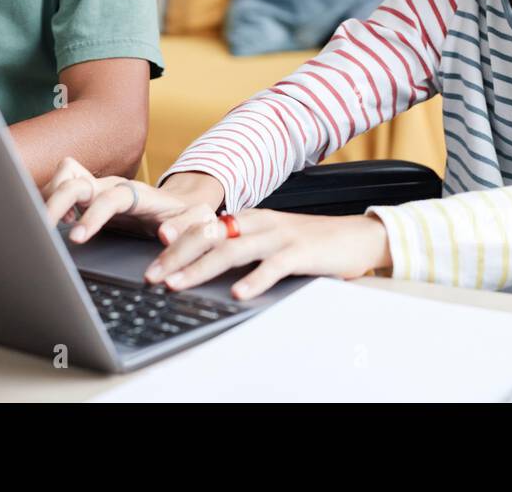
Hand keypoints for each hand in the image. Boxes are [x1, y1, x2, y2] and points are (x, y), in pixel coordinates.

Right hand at [40, 157, 220, 243]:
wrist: (180, 206)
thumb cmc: (186, 216)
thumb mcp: (196, 222)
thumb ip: (185, 227)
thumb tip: (165, 235)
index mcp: (138, 194)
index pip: (111, 197)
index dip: (93, 215)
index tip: (78, 237)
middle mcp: (113, 185)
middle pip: (76, 180)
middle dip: (55, 202)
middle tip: (43, 230)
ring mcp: (99, 187)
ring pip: (64, 178)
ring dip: (50, 198)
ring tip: (53, 225)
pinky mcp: (89, 195)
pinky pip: (61, 185)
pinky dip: (52, 201)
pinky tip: (60, 223)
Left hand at [143, 209, 392, 300]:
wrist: (358, 236)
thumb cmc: (311, 242)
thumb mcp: (270, 239)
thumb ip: (242, 245)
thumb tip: (205, 260)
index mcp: (250, 218)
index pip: (205, 227)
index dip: (177, 242)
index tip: (153, 258)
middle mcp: (260, 223)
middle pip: (211, 236)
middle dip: (178, 256)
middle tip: (154, 276)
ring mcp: (280, 236)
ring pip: (233, 249)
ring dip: (202, 268)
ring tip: (179, 284)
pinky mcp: (301, 252)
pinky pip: (273, 266)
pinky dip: (254, 279)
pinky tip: (238, 293)